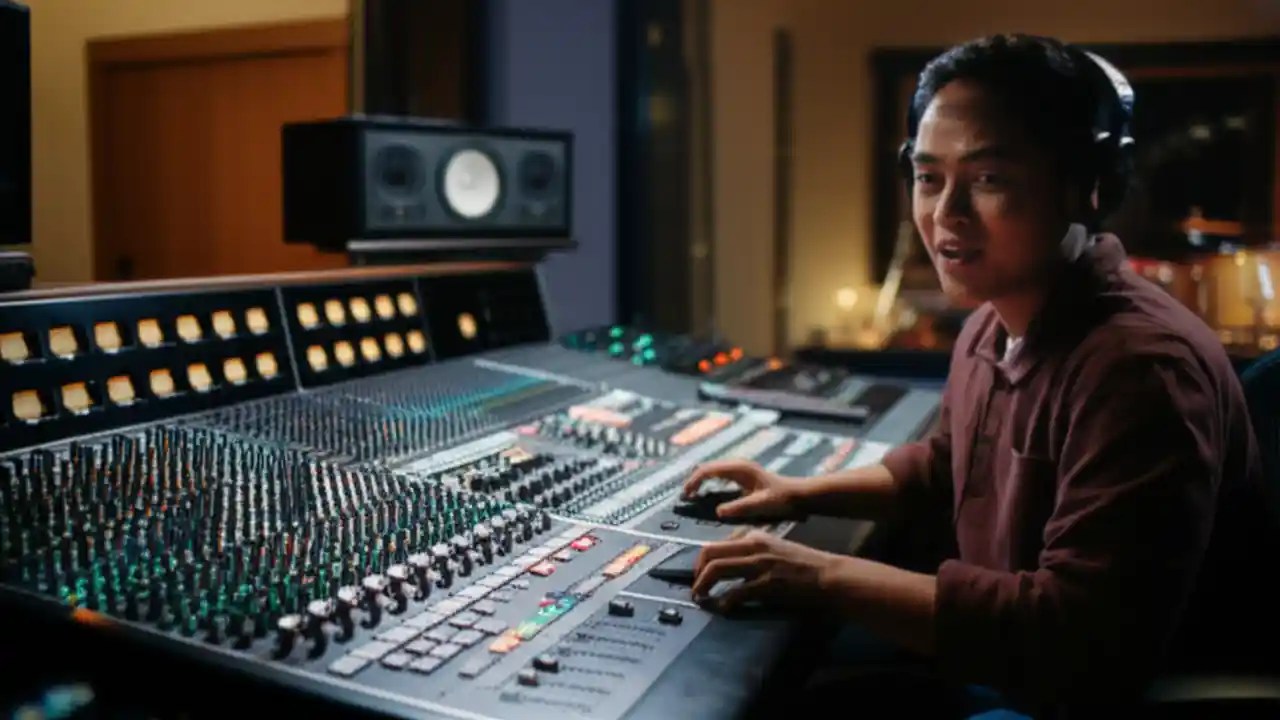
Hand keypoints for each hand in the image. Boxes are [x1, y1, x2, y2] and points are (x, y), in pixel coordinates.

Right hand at [682, 460, 805, 519]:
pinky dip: (709, 482)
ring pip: (712, 470)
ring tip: (692, 495)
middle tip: (685, 497)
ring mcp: (740, 469)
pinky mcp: (742, 475)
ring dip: (700, 480)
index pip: (708, 470)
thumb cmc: (781, 499)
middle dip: (693, 480)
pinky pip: (719, 475)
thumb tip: (718, 512)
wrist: (798, 495)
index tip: (687, 496)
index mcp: (739, 469)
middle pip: (707, 467)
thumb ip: (739, 508)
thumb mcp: (760, 505)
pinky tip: (707, 494)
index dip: (694, 481)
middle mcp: (738, 465)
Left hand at [691, 528, 838, 610]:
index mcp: (755, 537)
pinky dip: (725, 601)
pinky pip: (736, 592)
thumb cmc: (805, 563)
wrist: (828, 576)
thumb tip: (733, 561)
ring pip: (717, 568)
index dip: (704, 560)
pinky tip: (723, 608)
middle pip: (710, 552)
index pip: (718, 543)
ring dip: (703, 584)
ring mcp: (759, 565)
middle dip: (697, 571)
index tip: (701, 573)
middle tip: (696, 586)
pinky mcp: (767, 584)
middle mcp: (753, 546)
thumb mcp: (776, 548)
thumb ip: (754, 552)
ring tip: (700, 596)